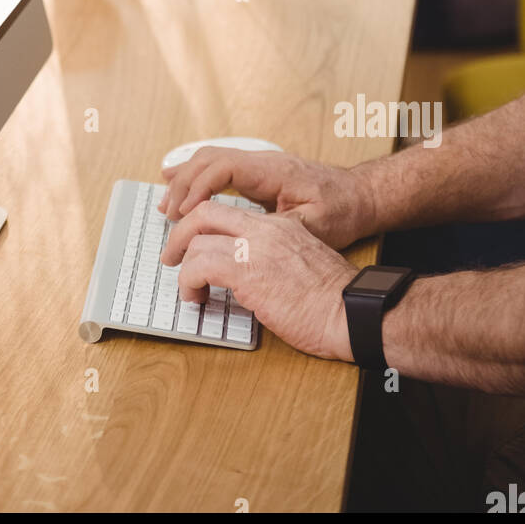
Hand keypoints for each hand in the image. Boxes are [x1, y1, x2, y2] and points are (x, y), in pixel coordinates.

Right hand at [158, 148, 374, 249]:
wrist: (361, 195)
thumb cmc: (343, 211)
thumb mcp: (316, 226)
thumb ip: (280, 229)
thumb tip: (244, 237)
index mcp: (273, 171)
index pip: (222, 168)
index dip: (197, 188)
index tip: (183, 214)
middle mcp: (262, 161)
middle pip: (209, 159)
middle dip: (183, 185)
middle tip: (167, 216)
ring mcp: (259, 164)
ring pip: (211, 159)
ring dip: (186, 179)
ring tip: (166, 205)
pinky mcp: (258, 173)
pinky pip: (219, 166)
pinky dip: (197, 176)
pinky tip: (180, 185)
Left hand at [161, 202, 355, 361]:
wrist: (353, 312)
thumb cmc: (334, 301)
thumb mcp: (303, 265)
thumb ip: (276, 259)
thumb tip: (251, 277)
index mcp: (279, 226)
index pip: (229, 211)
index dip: (204, 225)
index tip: (194, 242)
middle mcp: (264, 230)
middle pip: (205, 213)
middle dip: (180, 233)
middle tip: (172, 255)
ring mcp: (254, 248)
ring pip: (196, 240)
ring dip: (183, 266)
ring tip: (189, 288)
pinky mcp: (246, 272)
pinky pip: (199, 266)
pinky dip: (188, 281)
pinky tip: (196, 297)